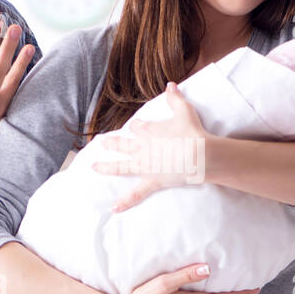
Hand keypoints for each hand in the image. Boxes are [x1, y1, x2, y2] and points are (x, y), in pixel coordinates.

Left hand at [92, 81, 208, 211]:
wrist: (200, 155)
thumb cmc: (192, 132)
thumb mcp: (184, 110)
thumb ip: (175, 97)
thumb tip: (170, 84)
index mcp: (147, 131)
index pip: (137, 127)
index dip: (137, 127)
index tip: (137, 127)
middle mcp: (141, 148)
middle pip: (122, 144)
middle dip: (112, 143)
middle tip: (103, 142)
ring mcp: (144, 166)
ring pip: (120, 166)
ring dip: (106, 167)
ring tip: (94, 167)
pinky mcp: (151, 181)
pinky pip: (135, 194)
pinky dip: (125, 202)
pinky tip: (113, 209)